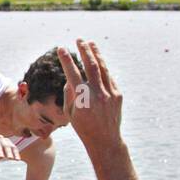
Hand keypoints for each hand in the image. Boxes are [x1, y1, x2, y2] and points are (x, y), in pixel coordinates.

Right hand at [0, 133, 20, 161]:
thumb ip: (4, 156)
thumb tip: (10, 166)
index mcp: (6, 141)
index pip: (13, 147)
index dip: (15, 153)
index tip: (17, 160)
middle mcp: (1, 139)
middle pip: (6, 145)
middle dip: (8, 152)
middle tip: (10, 158)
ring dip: (0, 151)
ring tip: (1, 157)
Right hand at [57, 39, 122, 153]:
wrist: (105, 140)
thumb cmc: (83, 127)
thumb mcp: (70, 113)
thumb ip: (69, 94)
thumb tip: (70, 78)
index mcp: (82, 100)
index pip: (72, 74)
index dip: (66, 60)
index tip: (61, 49)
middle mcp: (97, 94)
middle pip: (91, 66)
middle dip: (84, 50)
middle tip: (79, 40)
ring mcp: (109, 93)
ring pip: (102, 68)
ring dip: (96, 54)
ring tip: (90, 44)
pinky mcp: (118, 94)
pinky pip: (108, 77)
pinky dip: (102, 68)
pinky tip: (98, 62)